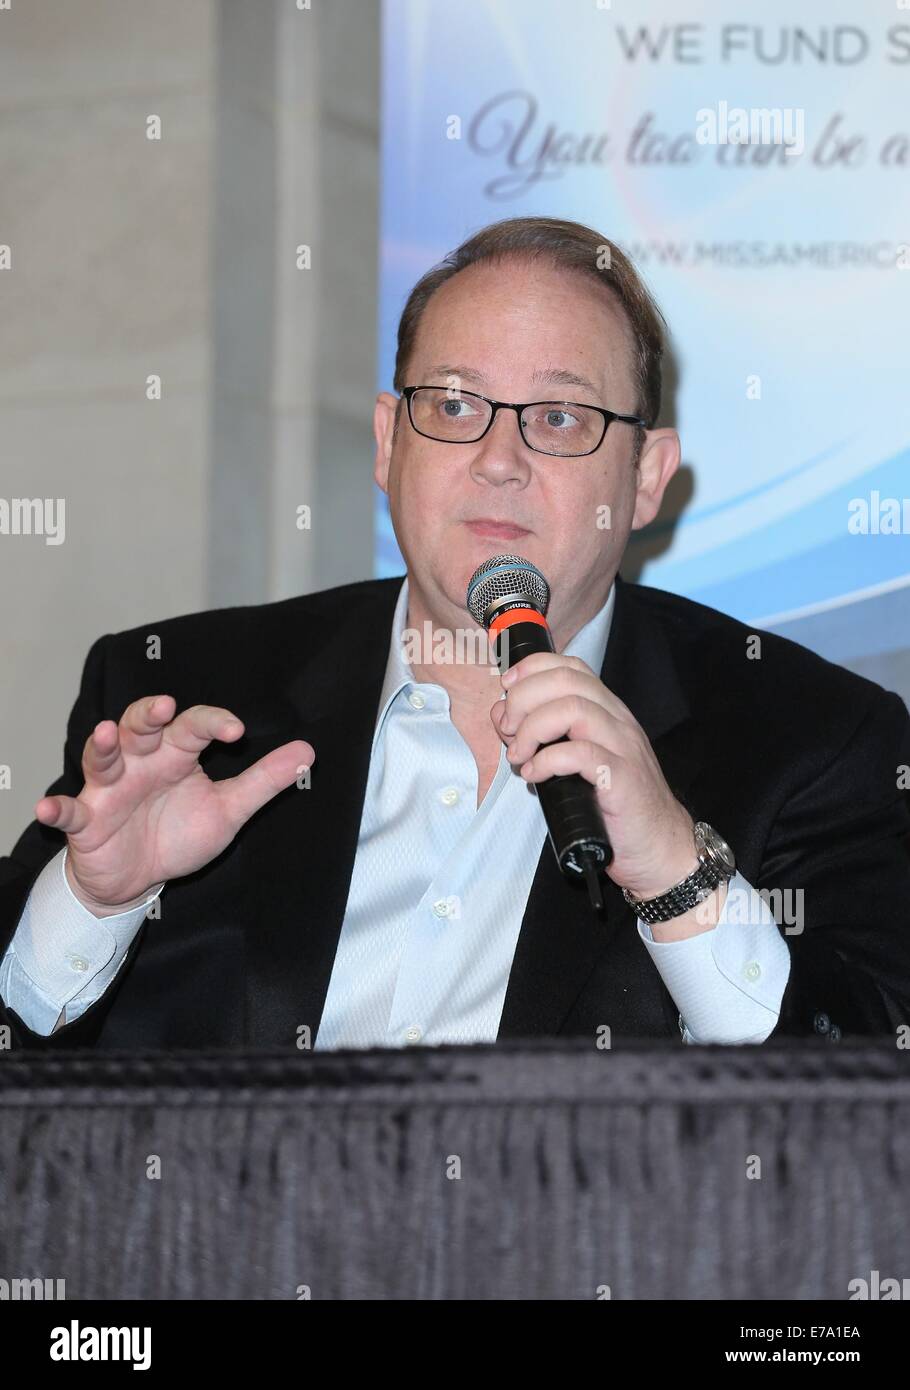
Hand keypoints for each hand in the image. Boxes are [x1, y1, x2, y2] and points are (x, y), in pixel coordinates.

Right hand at [35, 695, 313, 914]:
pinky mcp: (86, 821)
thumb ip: (264, 781)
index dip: (213, 722)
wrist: (138, 880)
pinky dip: (57, 809)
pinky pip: (69, 812)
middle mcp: (140, 763)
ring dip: (102, 745)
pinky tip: (49, 808)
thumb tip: (308, 752)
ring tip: (107, 734)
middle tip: (165, 707)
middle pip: (140, 726)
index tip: (236, 731)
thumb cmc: (178, 833)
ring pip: (102, 758)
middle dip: (150, 714)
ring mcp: (109, 790)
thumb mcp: (228, 810)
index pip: (193, 726)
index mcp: (176, 755)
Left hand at [490, 653, 698, 901]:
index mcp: (607, 712)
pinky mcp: (622, 778)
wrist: (658, 846)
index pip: (570, 667)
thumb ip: (540, 737)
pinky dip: (547, 760)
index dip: (532, 670)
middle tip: (509, 729)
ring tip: (519, 754)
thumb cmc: (614, 806)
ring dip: (534, 728)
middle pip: (566, 681)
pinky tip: (534, 774)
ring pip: (573, 709)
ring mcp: (623, 747)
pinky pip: (580, 754)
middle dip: (525, 698)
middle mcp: (617, 721)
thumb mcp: (573, 763)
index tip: (506, 689)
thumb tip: (503, 717)